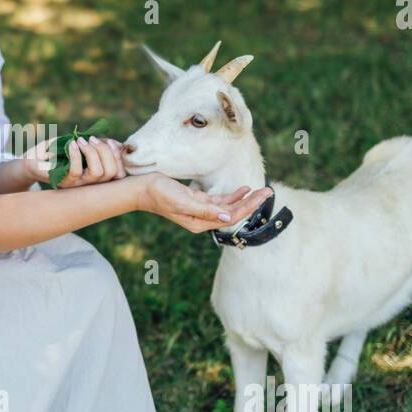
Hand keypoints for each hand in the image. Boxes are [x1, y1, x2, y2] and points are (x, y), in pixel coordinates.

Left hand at [22, 134, 126, 187]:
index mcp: (97, 176)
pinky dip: (76, 155)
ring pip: (97, 174)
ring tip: (81, 141)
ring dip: (92, 152)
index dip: (117, 156)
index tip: (110, 141)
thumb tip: (119, 144)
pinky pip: (75, 172)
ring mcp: (77, 184)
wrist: (36, 159)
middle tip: (92, 139)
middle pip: (110, 173)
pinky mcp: (63, 182)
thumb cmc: (60, 152)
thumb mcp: (81, 147)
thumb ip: (99, 146)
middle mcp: (89, 184)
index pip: (119, 173)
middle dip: (105, 152)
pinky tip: (72, 144)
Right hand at [134, 174, 271, 233]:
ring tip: (261, 190)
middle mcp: (203, 219)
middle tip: (269, 191)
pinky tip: (243, 190)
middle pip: (234, 212)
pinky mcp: (198, 201)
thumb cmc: (160, 193)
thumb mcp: (183, 200)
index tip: (262, 195)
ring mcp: (201, 210)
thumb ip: (205, 209)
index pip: (231, 216)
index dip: (248, 206)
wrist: (142, 188)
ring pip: (229, 206)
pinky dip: (233, 196)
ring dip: (245, 199)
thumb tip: (227, 215)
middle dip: (252, 202)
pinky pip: (220, 201)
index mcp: (200, 222)